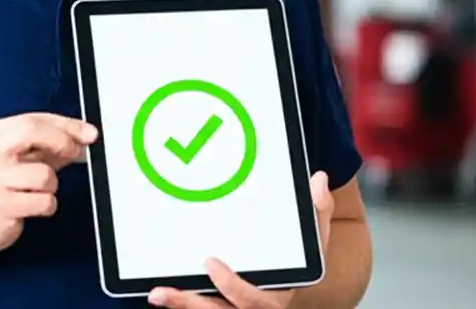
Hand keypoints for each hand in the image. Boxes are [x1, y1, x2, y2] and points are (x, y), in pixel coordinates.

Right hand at [0, 113, 97, 255]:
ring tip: (37, 191)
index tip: (90, 133)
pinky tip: (32, 206)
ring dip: (51, 186)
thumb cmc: (5, 186)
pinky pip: (43, 202)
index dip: (67, 125)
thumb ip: (53, 144)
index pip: (34, 119)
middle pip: (32, 131)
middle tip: (75, 154)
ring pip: (44, 174)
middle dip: (62, 142)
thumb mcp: (26, 158)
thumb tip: (85, 136)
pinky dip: (46, 206)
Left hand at [147, 171, 335, 307]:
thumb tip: (318, 179)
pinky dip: (179, 302)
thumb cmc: (294, 264)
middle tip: (164, 290)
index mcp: (274, 298)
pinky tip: (159, 293)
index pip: (256, 301)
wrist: (282, 289)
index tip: (210, 263)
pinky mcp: (214, 306)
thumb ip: (316, 214)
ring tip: (157, 293)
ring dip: (181, 304)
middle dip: (193, 303)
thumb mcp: (310, 244)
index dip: (233, 286)